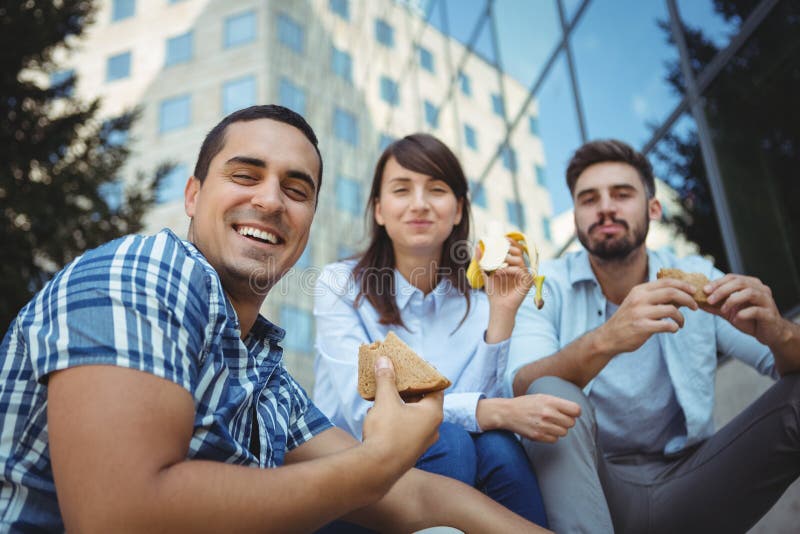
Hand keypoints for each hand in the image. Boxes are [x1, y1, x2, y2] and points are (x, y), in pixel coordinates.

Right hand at [361, 357, 443, 473]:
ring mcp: (422, 441)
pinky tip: (380, 413)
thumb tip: (384, 360)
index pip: (436, 387)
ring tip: (385, 392)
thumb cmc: (386, 432)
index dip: (425, 375)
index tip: (412, 366)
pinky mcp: (410, 450)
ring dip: (401, 403)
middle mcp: (433, 428)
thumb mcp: (385, 400)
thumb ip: (386, 379)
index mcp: (433, 413)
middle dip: (409, 388)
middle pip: (424, 400)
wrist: (376, 469)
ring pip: (414, 415)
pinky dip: (397, 417)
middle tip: (396, 376)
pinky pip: (407, 427)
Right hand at [477, 395, 580, 442]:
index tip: (571, 413)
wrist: (507, 412)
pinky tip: (544, 430)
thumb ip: (558, 403)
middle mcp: (547, 413)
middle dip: (566, 421)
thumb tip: (576, 412)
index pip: (576, 410)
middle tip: (557, 419)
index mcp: (550, 401)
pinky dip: (551, 436)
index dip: (575, 412)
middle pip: (571, 423)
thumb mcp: (542, 397)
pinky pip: (554, 440)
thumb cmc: (527, 403)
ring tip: (549, 424)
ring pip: (564, 432)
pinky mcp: (538, 436)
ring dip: (559, 429)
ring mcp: (542, 426)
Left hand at [483, 238, 534, 313]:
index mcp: (514, 264)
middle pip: (519, 251)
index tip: (502, 238)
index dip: (511, 242)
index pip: (515, 249)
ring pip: (519, 260)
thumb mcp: (485, 273)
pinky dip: (508, 270)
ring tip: (496, 267)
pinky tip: (499, 273)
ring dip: (506, 260)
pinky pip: (520, 270)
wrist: (498, 305)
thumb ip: (482, 260)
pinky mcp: (527, 282)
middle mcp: (521, 268)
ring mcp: (525, 274)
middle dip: (508, 249)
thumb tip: (477, 246)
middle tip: (498, 252)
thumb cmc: (494, 290)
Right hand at [599, 278, 697, 354]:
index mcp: (639, 290)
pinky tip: (673, 329)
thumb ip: (656, 298)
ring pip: (671, 310)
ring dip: (681, 317)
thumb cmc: (627, 320)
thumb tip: (682, 295)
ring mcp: (640, 313)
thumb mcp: (638, 303)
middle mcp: (639, 299)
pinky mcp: (642, 327)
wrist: (609, 337)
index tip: (694, 291)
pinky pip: (667, 325)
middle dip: (688, 299)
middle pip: (671, 292)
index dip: (683, 285)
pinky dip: (674, 327)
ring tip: (681, 323)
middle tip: (695, 306)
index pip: (666, 281)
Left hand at [703, 274, 787, 346]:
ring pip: (749, 293)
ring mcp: (767, 301)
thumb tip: (697, 302)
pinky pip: (757, 310)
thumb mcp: (729, 312)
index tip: (704, 290)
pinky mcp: (770, 314)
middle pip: (739, 283)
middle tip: (709, 299)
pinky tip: (737, 318)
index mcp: (750, 285)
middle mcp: (760, 289)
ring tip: (723, 311)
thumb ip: (715, 306)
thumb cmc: (749, 319)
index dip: (717, 283)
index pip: (732, 278)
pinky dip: (744, 313)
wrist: (769, 333)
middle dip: (721, 290)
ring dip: (732, 300)